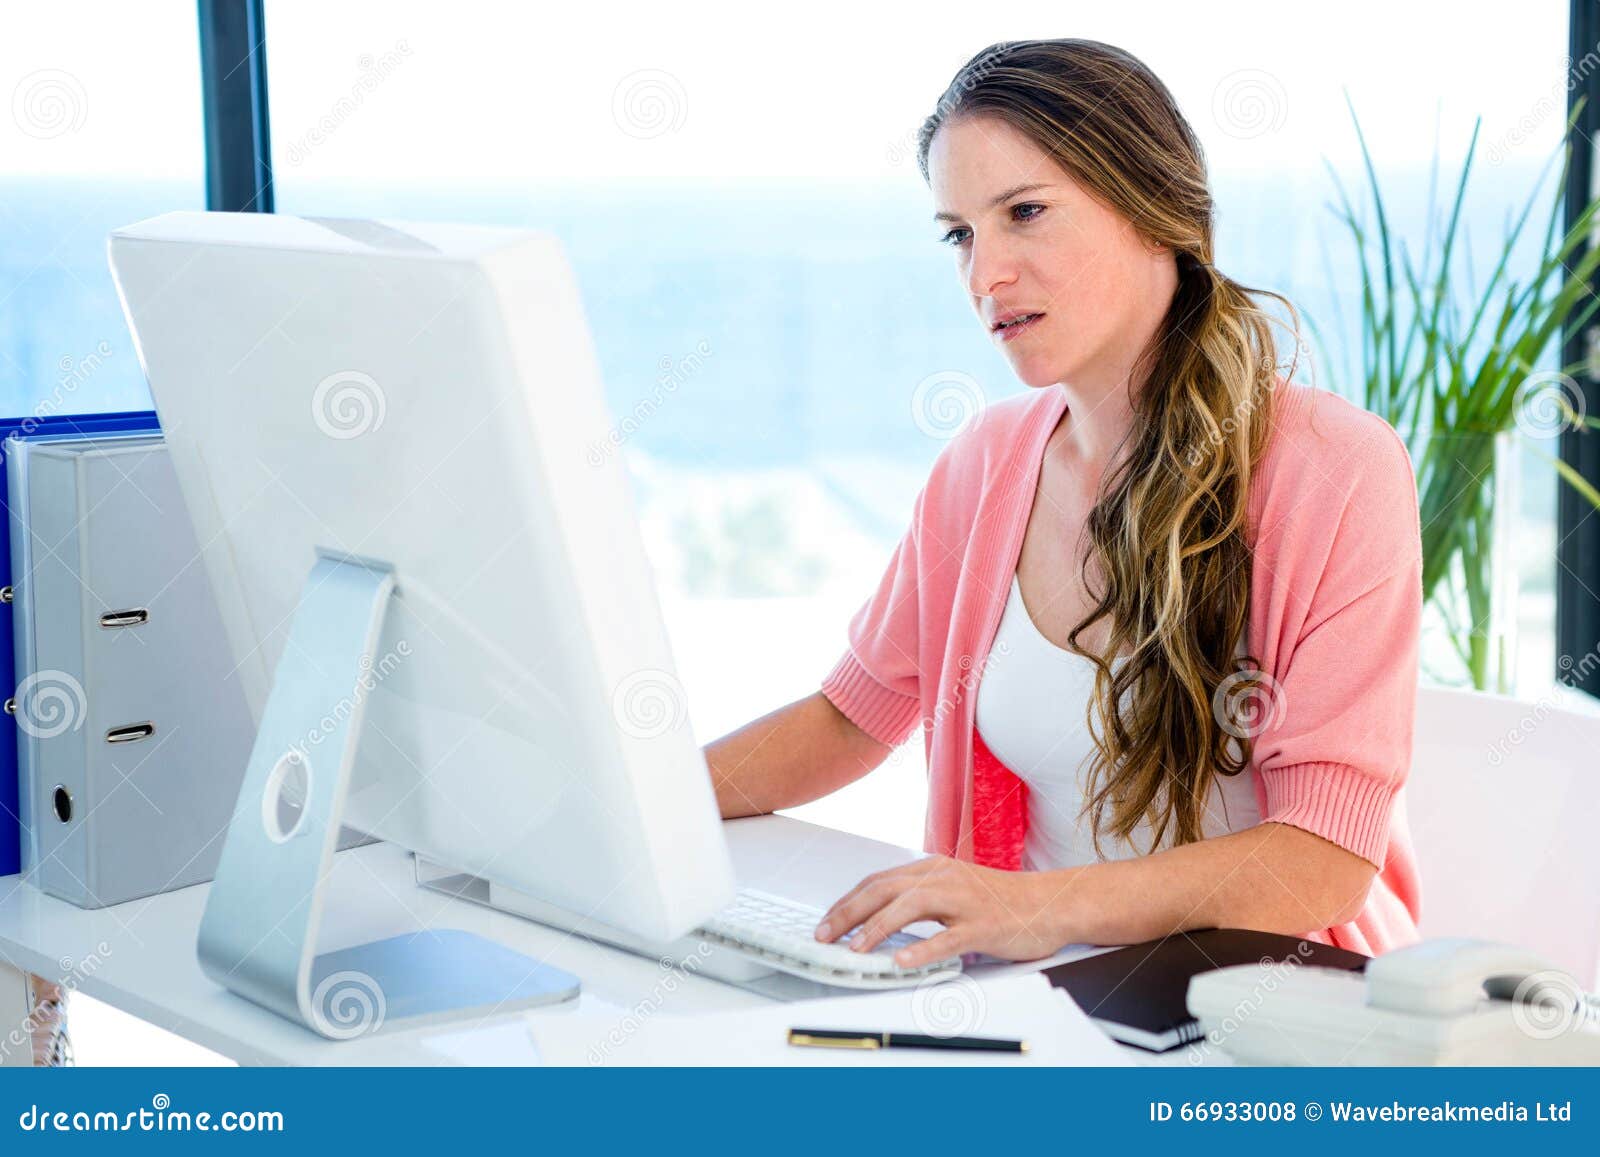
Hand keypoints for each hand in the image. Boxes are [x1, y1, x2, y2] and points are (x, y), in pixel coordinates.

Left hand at [813, 856, 1075, 968]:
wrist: (1051, 902)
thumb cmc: (1003, 899)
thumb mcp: (954, 888)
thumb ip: (921, 897)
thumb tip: (880, 917)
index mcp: (933, 869)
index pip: (878, 881)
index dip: (848, 901)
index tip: (826, 921)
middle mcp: (943, 878)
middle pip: (884, 890)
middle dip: (848, 913)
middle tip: (825, 935)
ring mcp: (963, 901)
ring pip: (910, 908)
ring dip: (877, 928)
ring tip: (855, 948)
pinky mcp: (983, 925)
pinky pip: (947, 938)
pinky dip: (922, 950)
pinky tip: (902, 961)